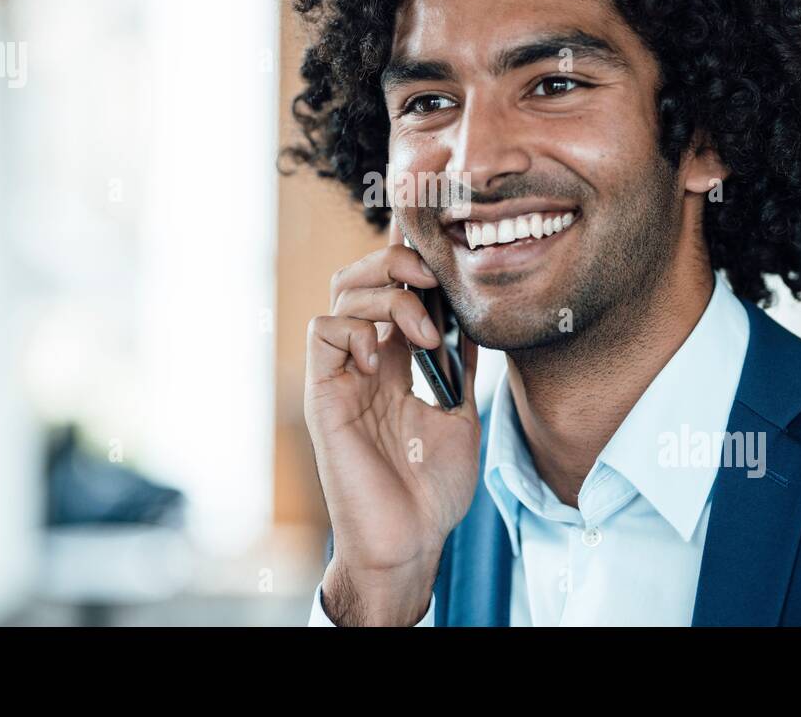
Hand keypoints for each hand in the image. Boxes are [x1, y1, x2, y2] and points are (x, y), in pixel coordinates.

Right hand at [304, 215, 479, 624]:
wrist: (410, 541)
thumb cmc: (431, 490)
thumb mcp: (460, 415)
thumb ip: (461, 367)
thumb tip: (477, 319)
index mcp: (392, 363)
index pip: (389, 290)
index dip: (408, 263)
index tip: (445, 258)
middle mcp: (363, 362)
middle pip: (359, 277)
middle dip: (395, 261)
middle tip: (432, 279)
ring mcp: (341, 376)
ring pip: (342, 294)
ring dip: (390, 299)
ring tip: (426, 335)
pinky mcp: (323, 395)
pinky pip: (323, 332)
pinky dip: (357, 329)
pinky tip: (383, 358)